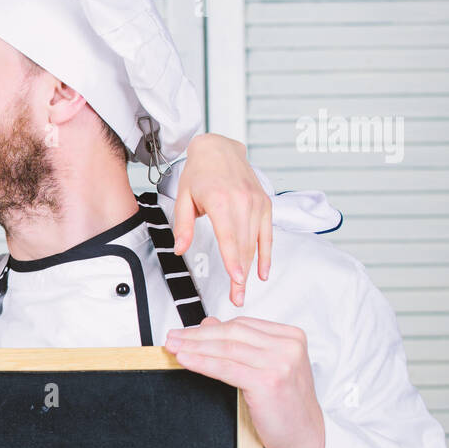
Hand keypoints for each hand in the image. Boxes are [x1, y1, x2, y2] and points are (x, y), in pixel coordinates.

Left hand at [165, 316, 324, 447]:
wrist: (308, 438)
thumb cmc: (289, 406)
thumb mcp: (267, 367)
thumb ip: (242, 344)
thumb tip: (209, 323)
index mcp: (291, 337)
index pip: (241, 325)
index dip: (208, 327)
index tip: (185, 332)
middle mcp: (288, 346)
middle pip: (231, 334)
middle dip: (196, 335)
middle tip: (172, 338)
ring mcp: (280, 363)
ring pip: (226, 349)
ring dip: (194, 347)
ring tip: (173, 348)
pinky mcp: (268, 381)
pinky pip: (226, 368)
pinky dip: (202, 363)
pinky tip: (185, 361)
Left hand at [174, 133, 272, 306]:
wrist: (219, 149)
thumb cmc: (199, 173)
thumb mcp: (183, 197)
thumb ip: (183, 225)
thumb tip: (180, 249)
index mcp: (220, 200)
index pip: (229, 237)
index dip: (233, 261)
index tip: (236, 280)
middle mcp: (242, 201)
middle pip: (243, 246)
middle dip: (240, 275)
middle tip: (236, 298)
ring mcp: (257, 203)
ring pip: (255, 243)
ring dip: (251, 269)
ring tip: (244, 290)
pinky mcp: (265, 204)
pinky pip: (268, 234)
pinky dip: (266, 254)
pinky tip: (262, 272)